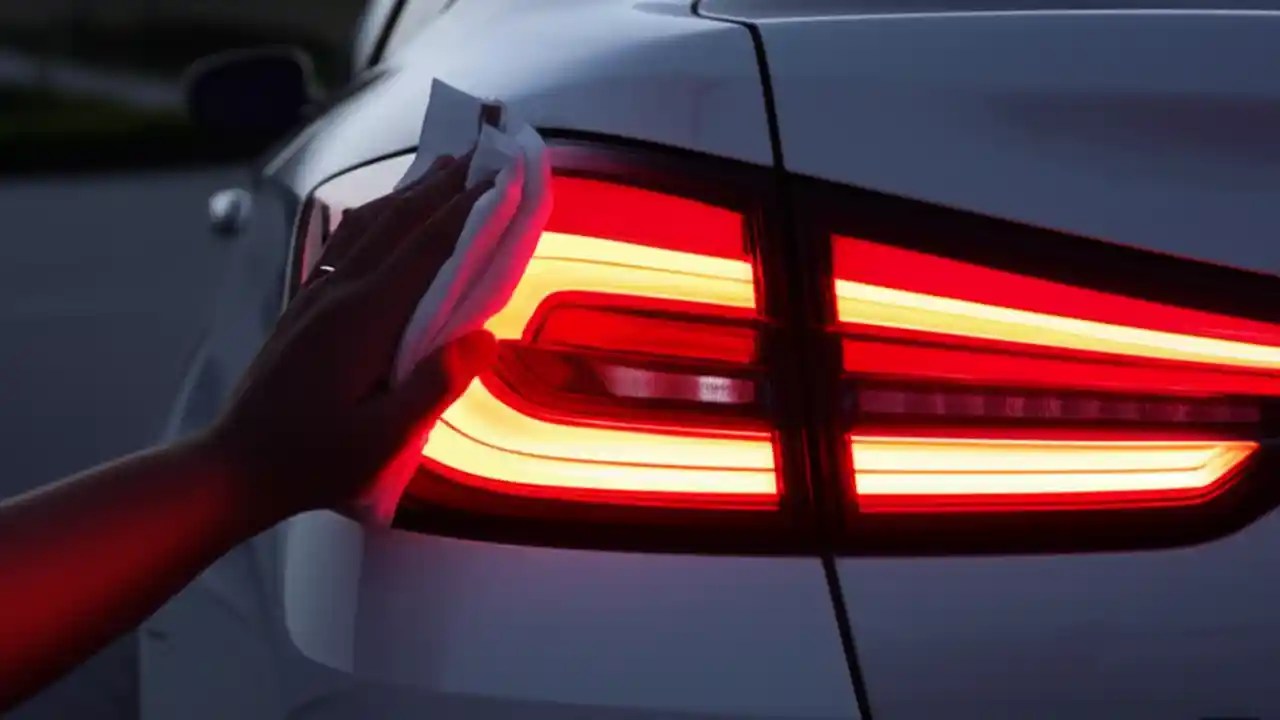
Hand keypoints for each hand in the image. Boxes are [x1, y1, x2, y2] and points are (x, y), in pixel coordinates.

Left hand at [204, 155, 497, 520]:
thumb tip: (485, 339)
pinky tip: (381, 214)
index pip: (426, 250)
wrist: (234, 465)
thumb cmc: (313, 460)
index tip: (498, 179)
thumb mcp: (383, 439)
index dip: (466, 211)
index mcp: (364, 319)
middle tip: (478, 153)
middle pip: (398, 224)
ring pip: (368, 226)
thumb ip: (434, 385)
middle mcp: (339, 293)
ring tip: (438, 170)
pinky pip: (345, 244)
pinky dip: (374, 216)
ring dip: (409, 194)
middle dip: (442, 186)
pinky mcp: (304, 307)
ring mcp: (317, 296)